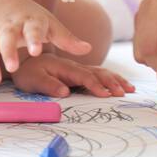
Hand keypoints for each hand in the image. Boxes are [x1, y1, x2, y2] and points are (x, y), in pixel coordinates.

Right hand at [0, 0, 91, 85]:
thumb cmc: (30, 16)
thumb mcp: (49, 23)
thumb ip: (67, 38)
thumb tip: (89, 49)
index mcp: (29, 20)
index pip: (32, 28)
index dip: (34, 38)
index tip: (37, 50)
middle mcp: (9, 24)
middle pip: (7, 36)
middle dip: (8, 51)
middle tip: (13, 68)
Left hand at [10, 53, 133, 97]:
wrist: (26, 62)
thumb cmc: (29, 73)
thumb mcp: (33, 80)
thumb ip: (48, 85)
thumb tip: (65, 92)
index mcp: (65, 67)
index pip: (84, 76)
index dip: (96, 85)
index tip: (106, 94)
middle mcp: (75, 66)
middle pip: (98, 72)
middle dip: (112, 82)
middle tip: (124, 93)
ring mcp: (79, 69)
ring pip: (101, 72)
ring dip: (116, 79)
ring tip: (130, 88)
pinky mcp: (80, 72)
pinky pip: (98, 74)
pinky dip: (112, 78)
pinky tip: (121, 84)